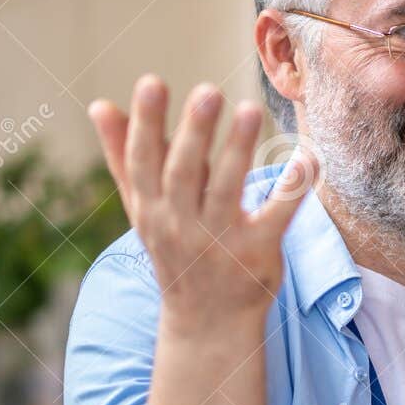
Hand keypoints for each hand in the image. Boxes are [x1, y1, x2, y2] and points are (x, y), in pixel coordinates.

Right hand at [89, 76, 313, 332]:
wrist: (207, 322)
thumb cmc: (176, 251)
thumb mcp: (144, 210)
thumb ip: (124, 158)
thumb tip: (99, 105)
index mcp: (151, 208)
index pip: (144, 161)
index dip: (146, 123)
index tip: (152, 82)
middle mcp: (181, 224)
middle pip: (185, 172)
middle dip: (194, 131)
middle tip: (208, 90)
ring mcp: (220, 240)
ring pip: (227, 189)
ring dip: (238, 148)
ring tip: (250, 109)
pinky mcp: (257, 253)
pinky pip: (276, 217)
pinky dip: (290, 190)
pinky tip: (305, 159)